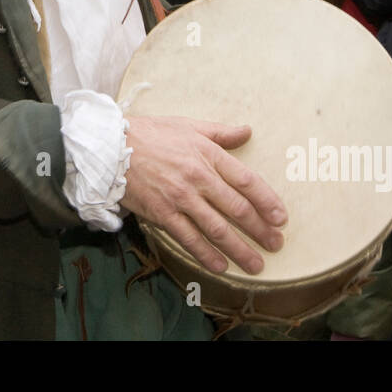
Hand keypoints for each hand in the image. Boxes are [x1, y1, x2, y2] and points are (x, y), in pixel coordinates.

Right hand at [121, 116, 286, 275]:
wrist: (110, 147)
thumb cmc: (150, 133)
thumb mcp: (187, 125)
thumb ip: (220, 132)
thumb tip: (247, 131)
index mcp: (207, 154)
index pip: (247, 180)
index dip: (267, 201)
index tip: (281, 217)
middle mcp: (198, 177)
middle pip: (237, 209)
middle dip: (260, 230)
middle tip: (276, 244)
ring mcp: (180, 198)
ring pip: (217, 229)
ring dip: (239, 249)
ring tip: (256, 264)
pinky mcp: (162, 214)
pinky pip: (189, 239)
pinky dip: (206, 254)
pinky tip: (221, 266)